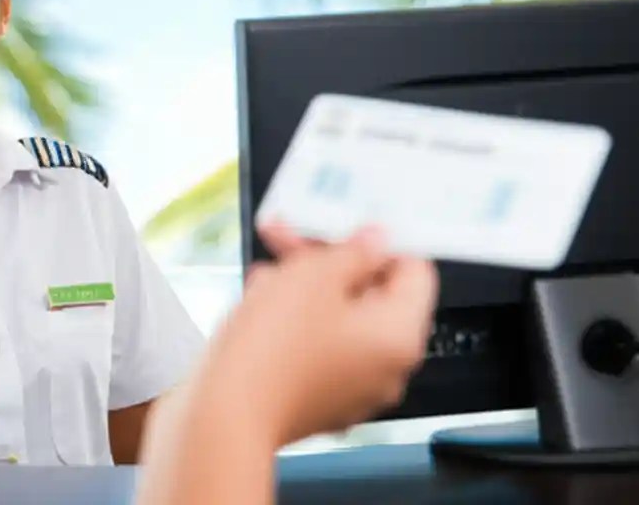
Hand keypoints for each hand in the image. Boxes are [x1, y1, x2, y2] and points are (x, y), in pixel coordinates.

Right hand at [208, 223, 438, 445]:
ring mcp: (349, 389)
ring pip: (336, 321)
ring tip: (265, 273)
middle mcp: (385, 369)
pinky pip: (314, 349)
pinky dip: (292, 323)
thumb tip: (375, 242)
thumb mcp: (314, 276)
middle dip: (327, 262)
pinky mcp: (315, 400)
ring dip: (301, 288)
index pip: (414, 273)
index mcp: (400, 337)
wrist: (224, 413)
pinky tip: (259, 302)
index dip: (380, 242)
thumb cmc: (272, 349)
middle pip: (369, 296)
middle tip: (292, 235)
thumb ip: (354, 252)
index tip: (346, 225)